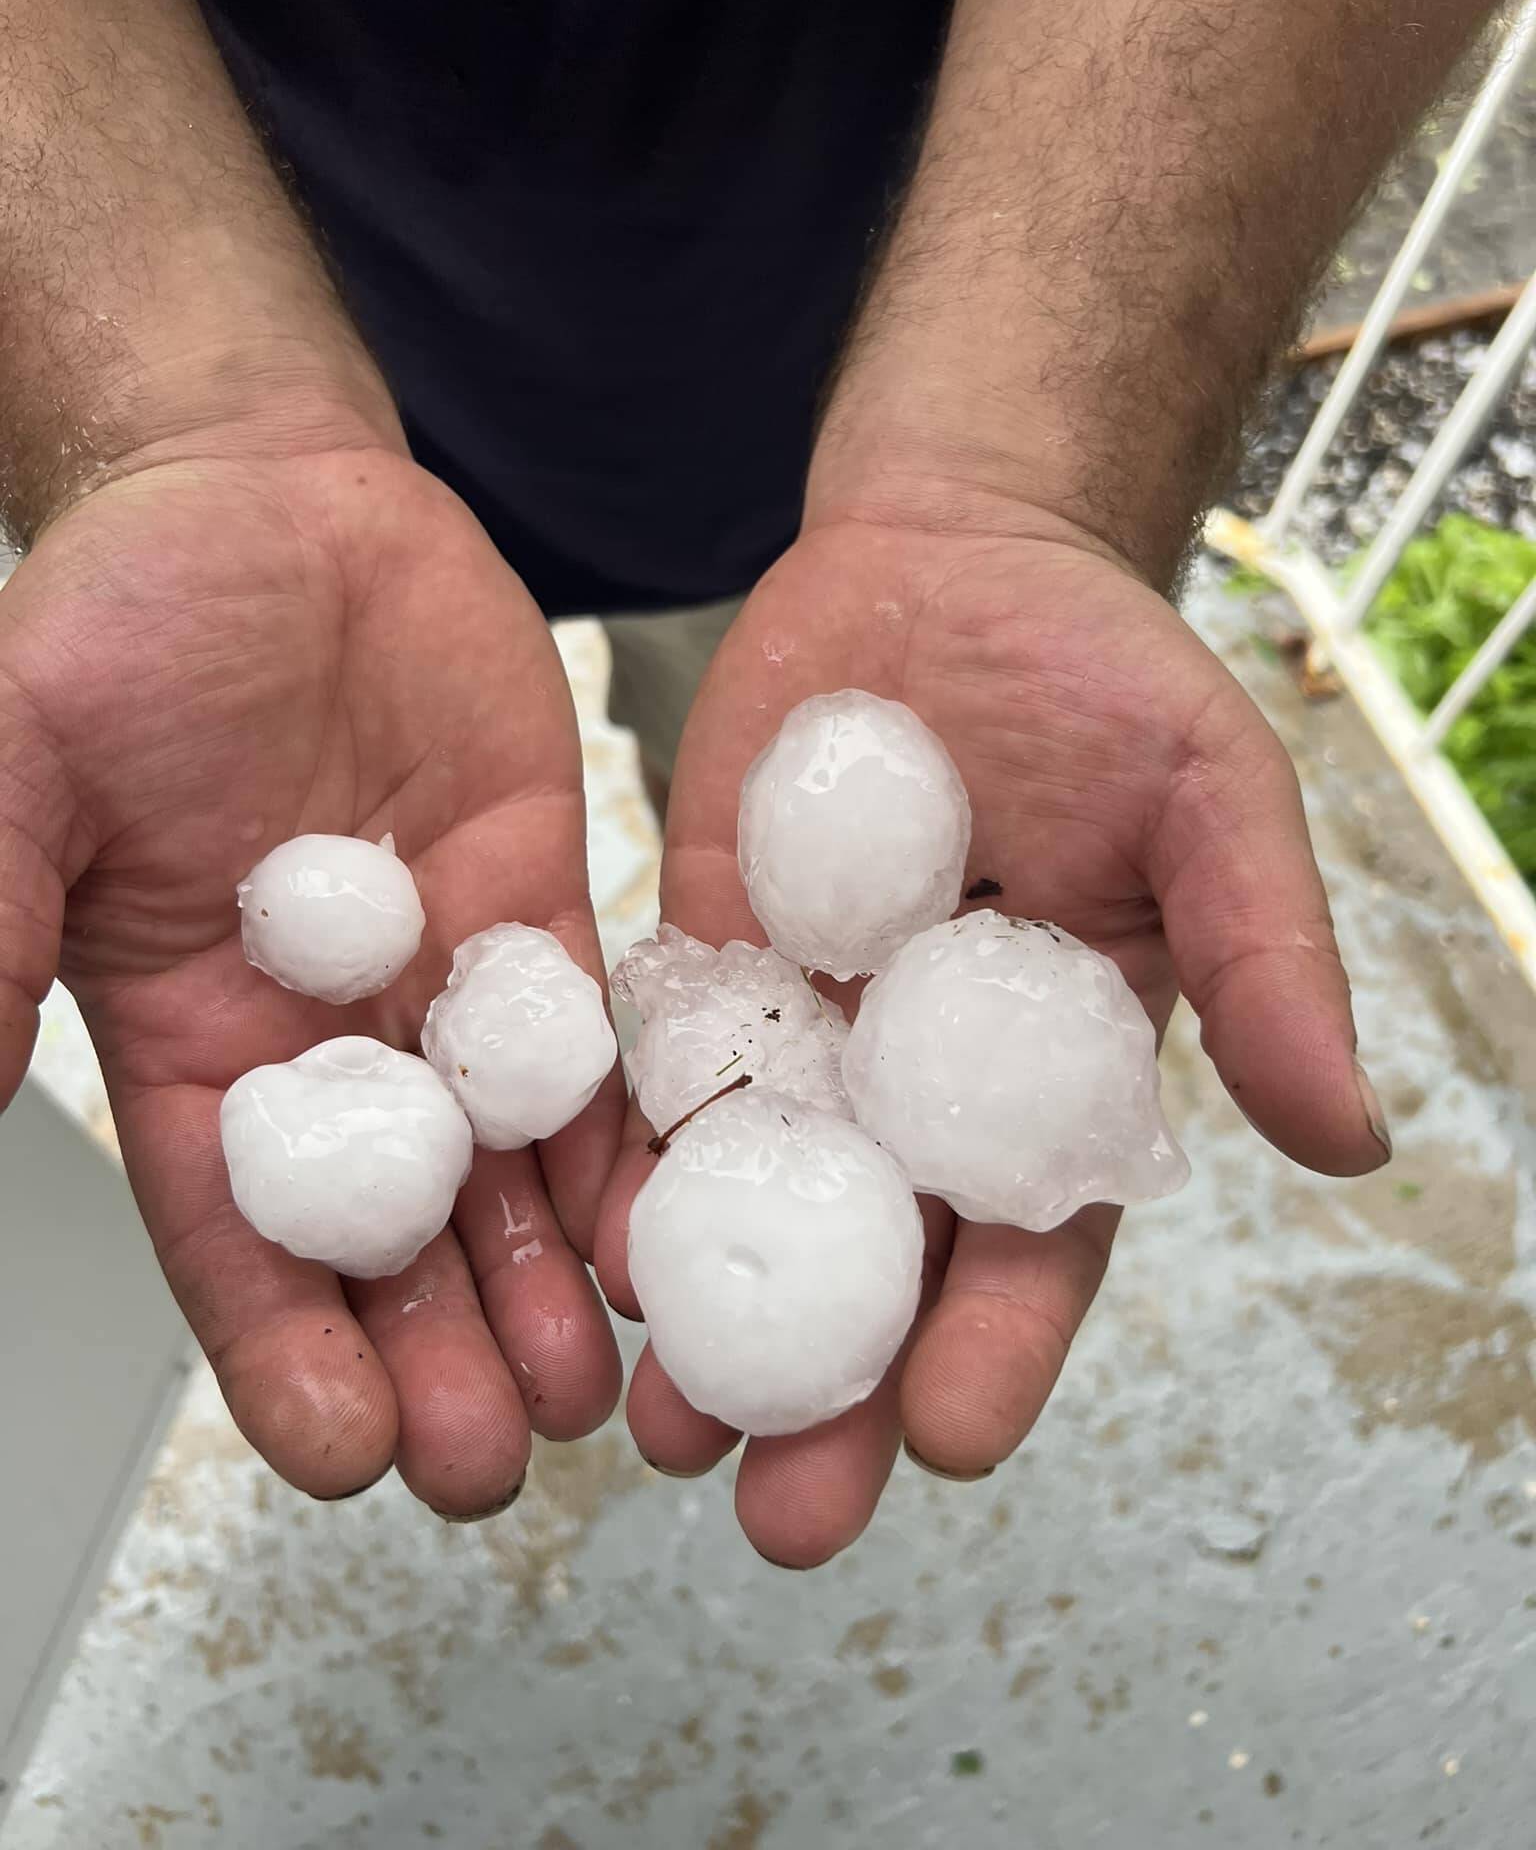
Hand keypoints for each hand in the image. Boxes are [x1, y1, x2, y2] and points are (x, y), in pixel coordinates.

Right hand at [0, 444, 625, 1514]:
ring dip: (550, 1280)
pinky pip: (595, 1041)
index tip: (346, 1453)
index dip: (286, 1350)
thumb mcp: (17, 766)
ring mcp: (440, 980)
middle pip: (391, 1237)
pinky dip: (630, 1131)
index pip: (239, 1235)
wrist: (267, 503)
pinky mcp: (537, 908)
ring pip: (507, 1168)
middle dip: (442, 1352)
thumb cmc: (122, 619)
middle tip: (506, 1460)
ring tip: (605, 1385)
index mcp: (191, 1040)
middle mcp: (325, 1042)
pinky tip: (670, 1215)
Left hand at [596, 506, 1387, 1564]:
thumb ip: (1269, 959)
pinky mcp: (702, 958)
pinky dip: (627, 1164)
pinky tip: (589, 1244)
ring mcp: (805, 1028)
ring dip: (708, 1317)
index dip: (997, 1344)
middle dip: (830, 1395)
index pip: (1033, 1243)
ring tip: (656, 1426)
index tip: (954, 1441)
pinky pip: (660, 1077)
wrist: (949, 559)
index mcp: (1057, 1076)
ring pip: (755, 1203)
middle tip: (773, 1513)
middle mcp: (922, 1085)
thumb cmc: (1106, 676)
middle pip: (877, 1265)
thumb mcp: (1213, 800)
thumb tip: (1354, 1140)